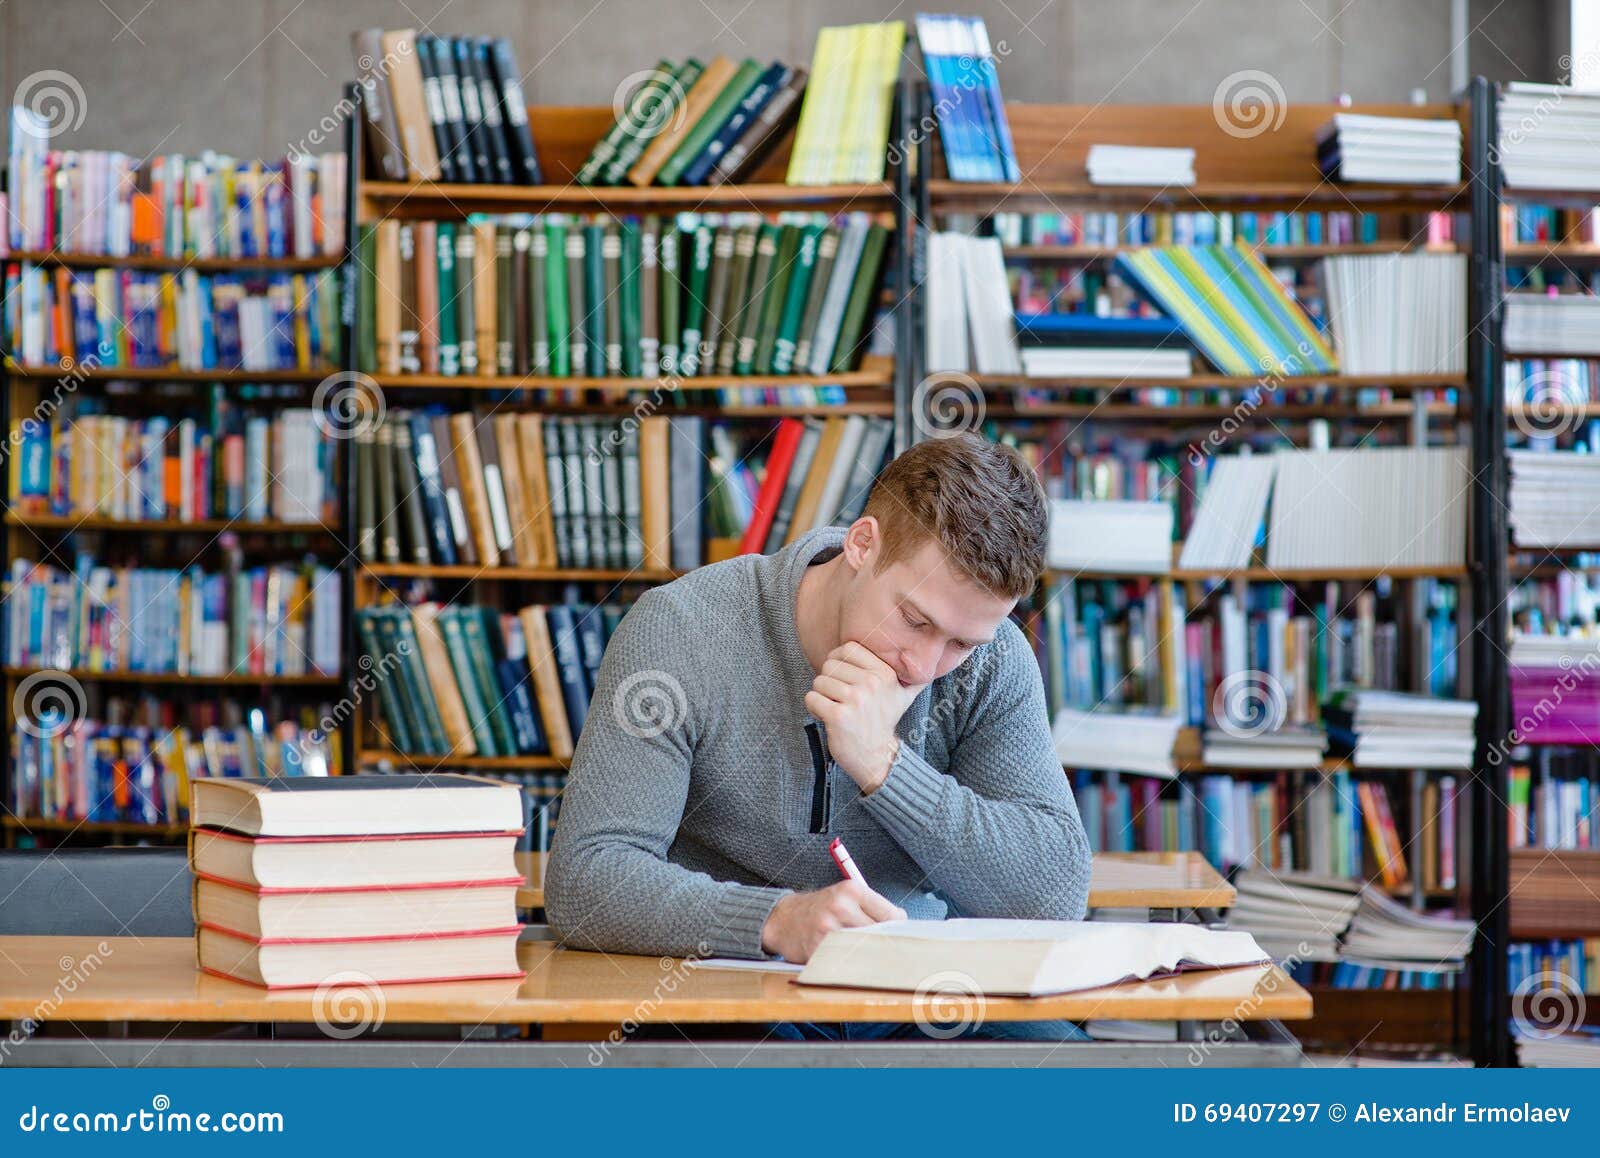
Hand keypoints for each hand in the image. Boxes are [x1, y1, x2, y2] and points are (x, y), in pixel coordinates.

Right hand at [760, 880, 906, 963]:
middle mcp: (841, 906)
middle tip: (891, 954)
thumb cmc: (820, 909)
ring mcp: (829, 928)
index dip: (899, 930)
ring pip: (866, 949)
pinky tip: (850, 962)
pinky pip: (846, 960)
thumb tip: (902, 927)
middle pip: (881, 933)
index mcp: (852, 889)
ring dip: (871, 956)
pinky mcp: (819, 948)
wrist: (782, 919)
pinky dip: (852, 964)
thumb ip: (871, 908)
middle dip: (886, 945)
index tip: (901, 938)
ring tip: (870, 958)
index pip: (892, 914)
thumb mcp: (844, 897)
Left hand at [804, 642, 923, 792]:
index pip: (847, 648)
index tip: (842, 677)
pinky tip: (828, 717)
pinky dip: (814, 707)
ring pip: (819, 681)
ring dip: (822, 696)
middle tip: (840, 698)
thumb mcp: (905, 696)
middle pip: (829, 665)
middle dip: (829, 681)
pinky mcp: (838, 715)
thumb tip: (930, 662)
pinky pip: (812, 698)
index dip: (838, 660)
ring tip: (836, 708)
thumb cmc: (885, 722)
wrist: (878, 757)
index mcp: (885, 673)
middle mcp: (871, 684)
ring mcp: (855, 699)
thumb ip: (915, 677)